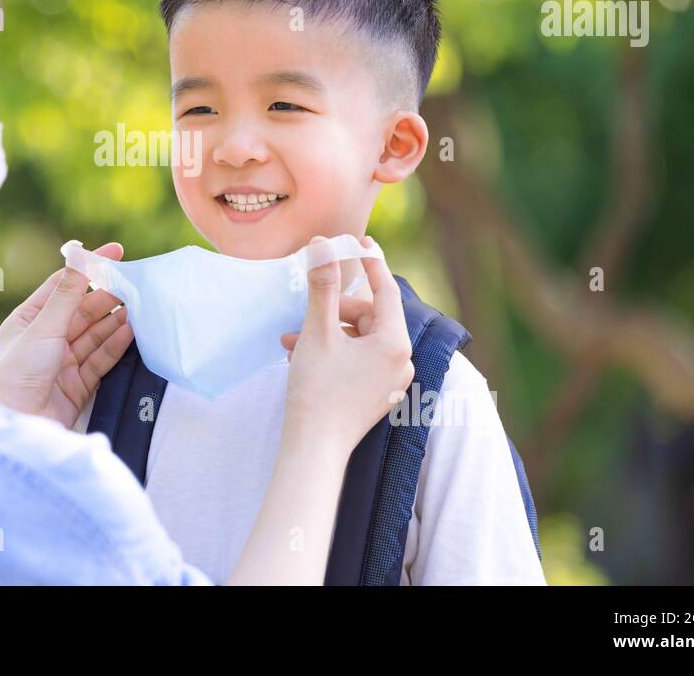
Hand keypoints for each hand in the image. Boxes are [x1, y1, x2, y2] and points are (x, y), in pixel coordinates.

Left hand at [0, 242, 133, 427]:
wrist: (16, 426)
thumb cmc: (17, 374)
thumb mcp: (43, 328)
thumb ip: (67, 294)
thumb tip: (79, 255)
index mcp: (28, 320)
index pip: (63, 285)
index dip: (89, 268)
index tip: (116, 252)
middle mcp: (45, 339)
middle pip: (83, 311)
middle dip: (108, 297)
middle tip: (136, 284)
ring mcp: (62, 363)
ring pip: (94, 335)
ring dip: (115, 321)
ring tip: (140, 306)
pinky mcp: (77, 386)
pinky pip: (100, 359)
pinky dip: (116, 345)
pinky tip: (132, 331)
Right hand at [279, 236, 413, 459]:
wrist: (314, 450)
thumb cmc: (317, 391)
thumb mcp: (318, 332)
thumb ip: (323, 287)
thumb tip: (324, 245)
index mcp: (394, 344)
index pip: (386, 291)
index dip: (371, 264)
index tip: (360, 242)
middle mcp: (401, 363)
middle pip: (369, 317)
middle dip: (334, 310)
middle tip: (304, 312)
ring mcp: (391, 383)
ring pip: (360, 340)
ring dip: (328, 333)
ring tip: (293, 342)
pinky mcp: (377, 397)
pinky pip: (359, 361)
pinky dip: (334, 352)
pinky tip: (304, 358)